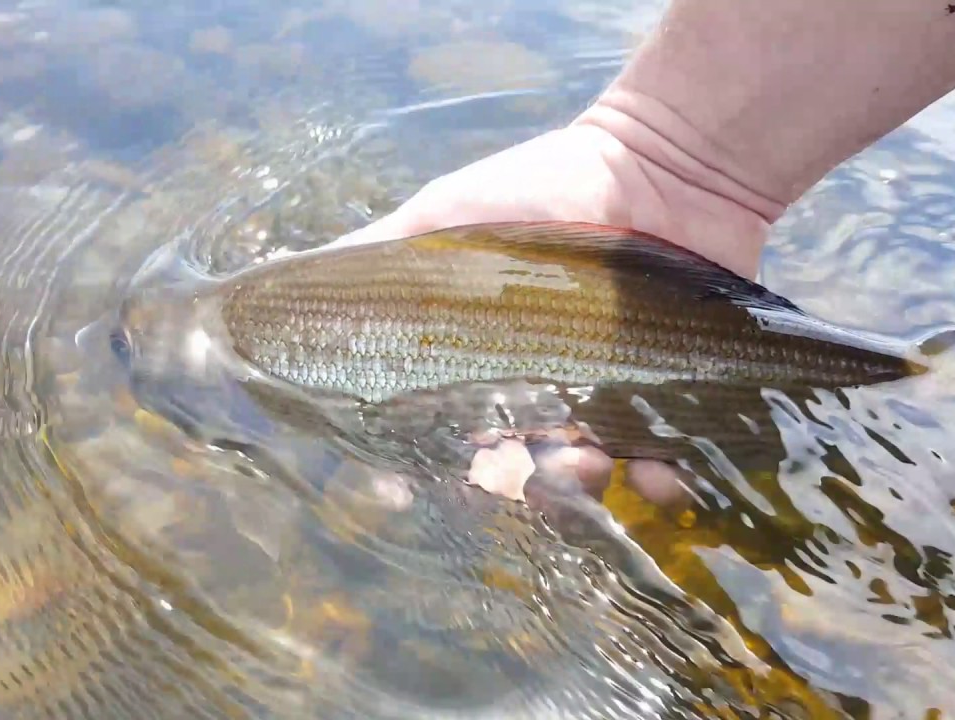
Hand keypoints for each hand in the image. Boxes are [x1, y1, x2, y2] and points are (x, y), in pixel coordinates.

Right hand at [339, 116, 773, 511]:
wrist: (665, 165)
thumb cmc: (546, 186)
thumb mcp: (447, 214)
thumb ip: (382, 253)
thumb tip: (287, 277)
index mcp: (478, 361)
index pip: (433, 430)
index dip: (409, 464)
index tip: (396, 490)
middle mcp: (534, 390)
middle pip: (504, 469)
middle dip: (505, 481)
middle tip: (519, 463)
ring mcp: (600, 400)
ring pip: (575, 479)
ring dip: (574, 488)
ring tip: (590, 459)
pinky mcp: (666, 403)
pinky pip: (660, 467)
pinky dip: (657, 479)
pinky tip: (660, 470)